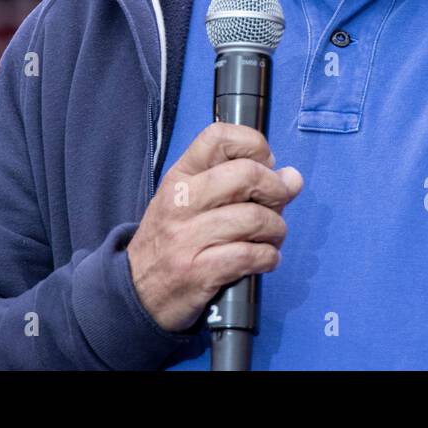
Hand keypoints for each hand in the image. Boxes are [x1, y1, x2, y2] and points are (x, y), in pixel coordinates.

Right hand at [126, 122, 302, 332]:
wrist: (136, 290)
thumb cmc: (170, 240)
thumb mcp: (188, 201)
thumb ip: (236, 184)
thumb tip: (291, 177)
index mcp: (179, 176)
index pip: (218, 137)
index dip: (254, 145)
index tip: (266, 165)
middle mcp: (181, 201)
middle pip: (246, 175)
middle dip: (276, 191)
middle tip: (278, 205)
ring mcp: (187, 237)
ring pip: (253, 218)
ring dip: (276, 230)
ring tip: (271, 238)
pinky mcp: (198, 271)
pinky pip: (249, 256)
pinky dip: (268, 258)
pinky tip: (265, 259)